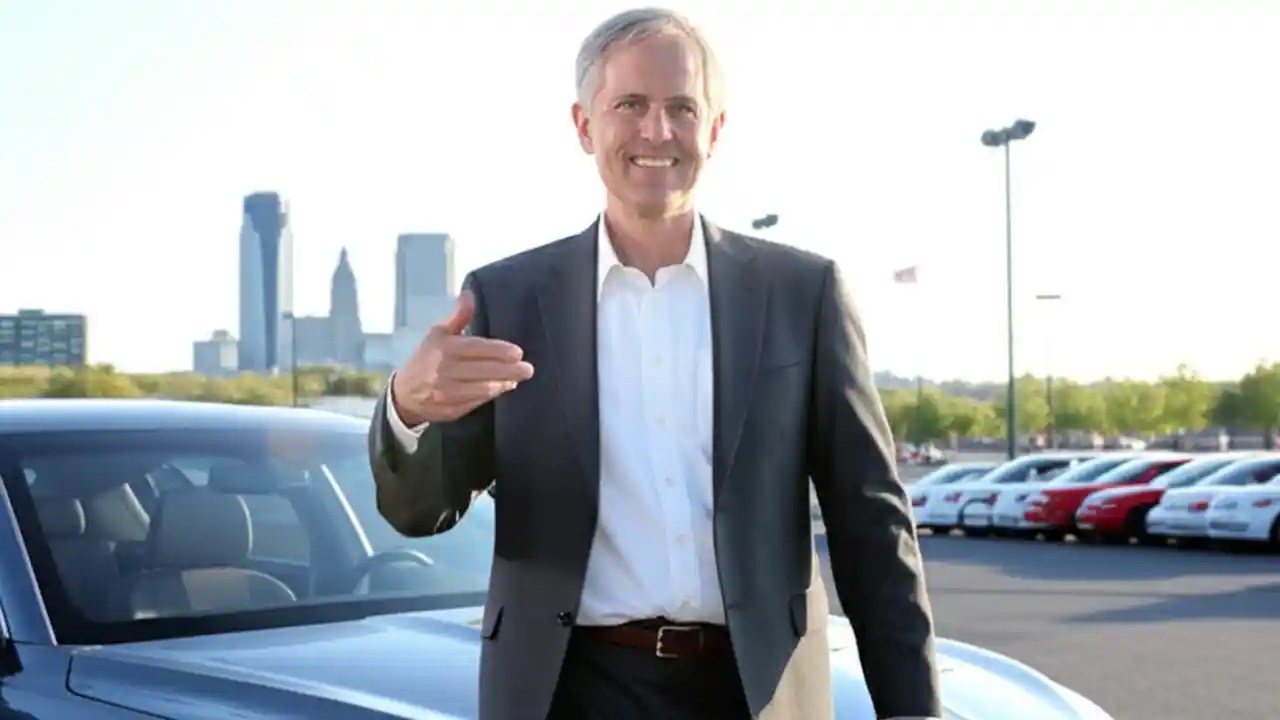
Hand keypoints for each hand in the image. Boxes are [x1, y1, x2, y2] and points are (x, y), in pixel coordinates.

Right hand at [391, 291, 533, 424]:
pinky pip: (476, 402)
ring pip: (483, 388)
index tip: (518, 352)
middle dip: (509, 370)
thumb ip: (458, 317)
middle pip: (484, 370)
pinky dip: (490, 395)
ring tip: (516, 379)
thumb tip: (469, 294)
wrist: (403, 394)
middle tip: (528, 369)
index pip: (476, 348)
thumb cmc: (426, 359)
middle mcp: (445, 371)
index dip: (499, 351)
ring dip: (503, 384)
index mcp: (444, 348)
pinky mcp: (450, 410)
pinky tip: (501, 388)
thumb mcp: (438, 334)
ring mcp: (447, 392)